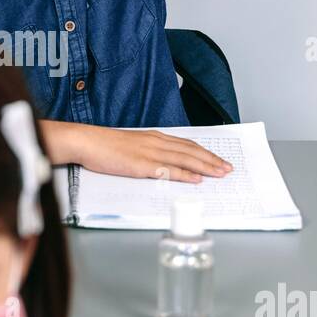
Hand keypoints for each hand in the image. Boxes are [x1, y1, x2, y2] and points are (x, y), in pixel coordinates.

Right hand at [73, 125, 232, 182]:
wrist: (88, 142)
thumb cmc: (105, 146)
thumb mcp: (132, 146)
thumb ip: (149, 153)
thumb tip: (164, 164)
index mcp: (154, 138)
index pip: (187, 144)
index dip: (205, 153)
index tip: (219, 160)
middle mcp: (156, 142)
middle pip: (191, 151)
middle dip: (212, 160)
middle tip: (228, 169)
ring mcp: (150, 153)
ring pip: (185, 159)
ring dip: (205, 166)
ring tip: (220, 173)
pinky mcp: (142, 165)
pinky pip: (168, 170)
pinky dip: (185, 174)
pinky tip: (196, 179)